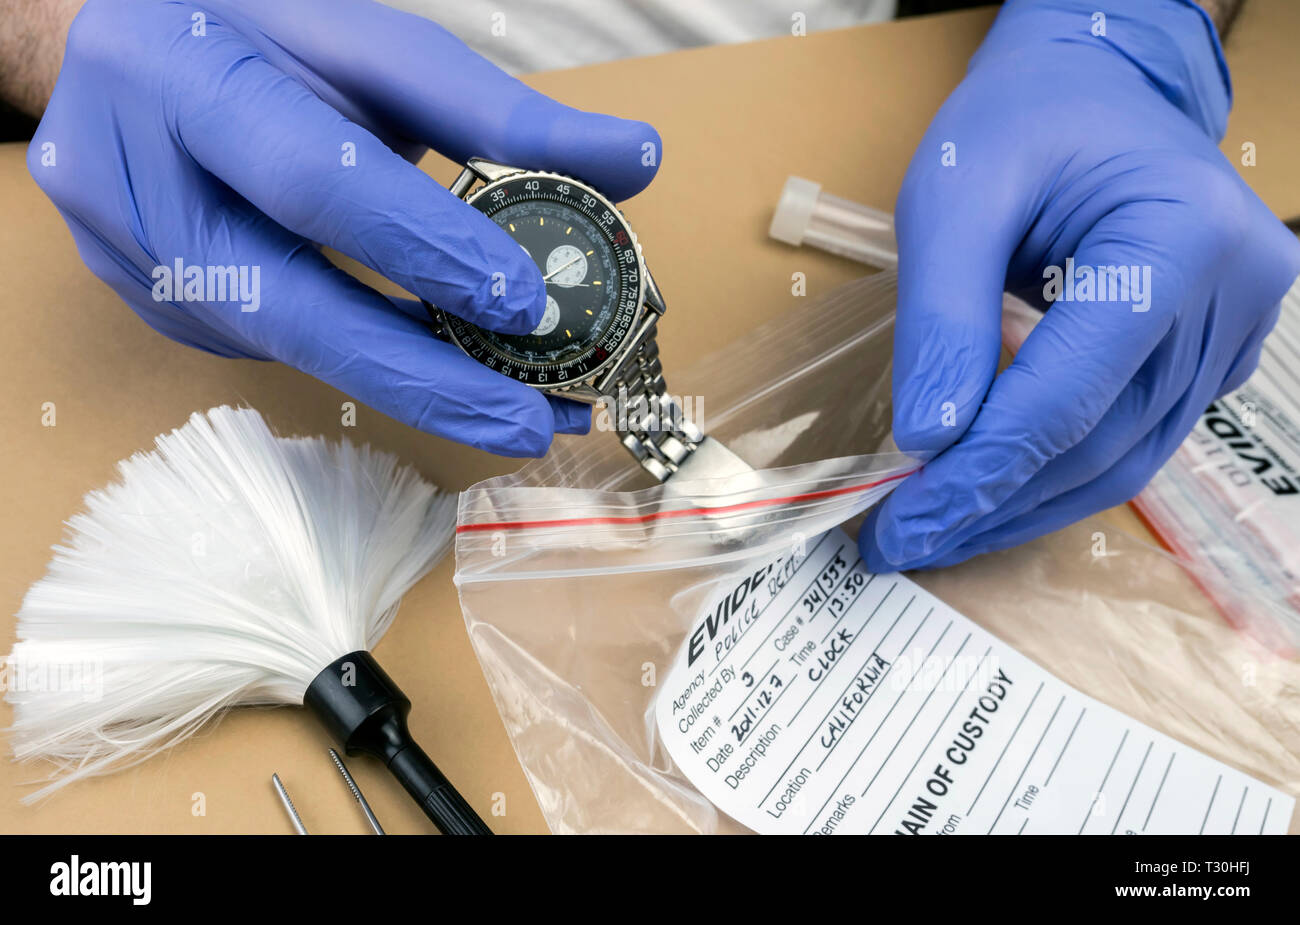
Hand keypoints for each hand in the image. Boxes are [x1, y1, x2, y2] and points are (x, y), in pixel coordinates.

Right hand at [28, 0, 659, 455]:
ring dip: (410, 387)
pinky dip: (364, 362)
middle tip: (528, 423)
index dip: (421, 245)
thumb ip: (497, 113)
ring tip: (517, 412)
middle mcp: (137, 182)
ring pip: (288, 346)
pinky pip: (277, 349)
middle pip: (286, 307)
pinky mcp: (154, 310)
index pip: (311, 180)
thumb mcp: (372, 47)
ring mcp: (132, 262)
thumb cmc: (260, 37)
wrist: (122, 53)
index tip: (524, 300)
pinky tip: (436, 370)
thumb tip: (637, 160)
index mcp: (187, 78)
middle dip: (419, 377)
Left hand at [861, 0, 1299, 569]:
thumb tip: (929, 441)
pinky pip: (1139, 434)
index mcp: (1178, 241)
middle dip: (995, 504)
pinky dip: (1063, 473)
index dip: (979, 473)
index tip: (902, 525)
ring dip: (1028, 505)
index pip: (1069, 397)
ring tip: (941, 535)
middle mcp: (1235, 292)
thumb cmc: (1023, 118)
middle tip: (907, 544)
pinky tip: (997, 493)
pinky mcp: (1214, 347)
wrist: (1095, 82)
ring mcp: (1238, 325)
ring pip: (1129, 458)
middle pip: (1105, 443)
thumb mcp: (954, 195)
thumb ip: (944, 316)